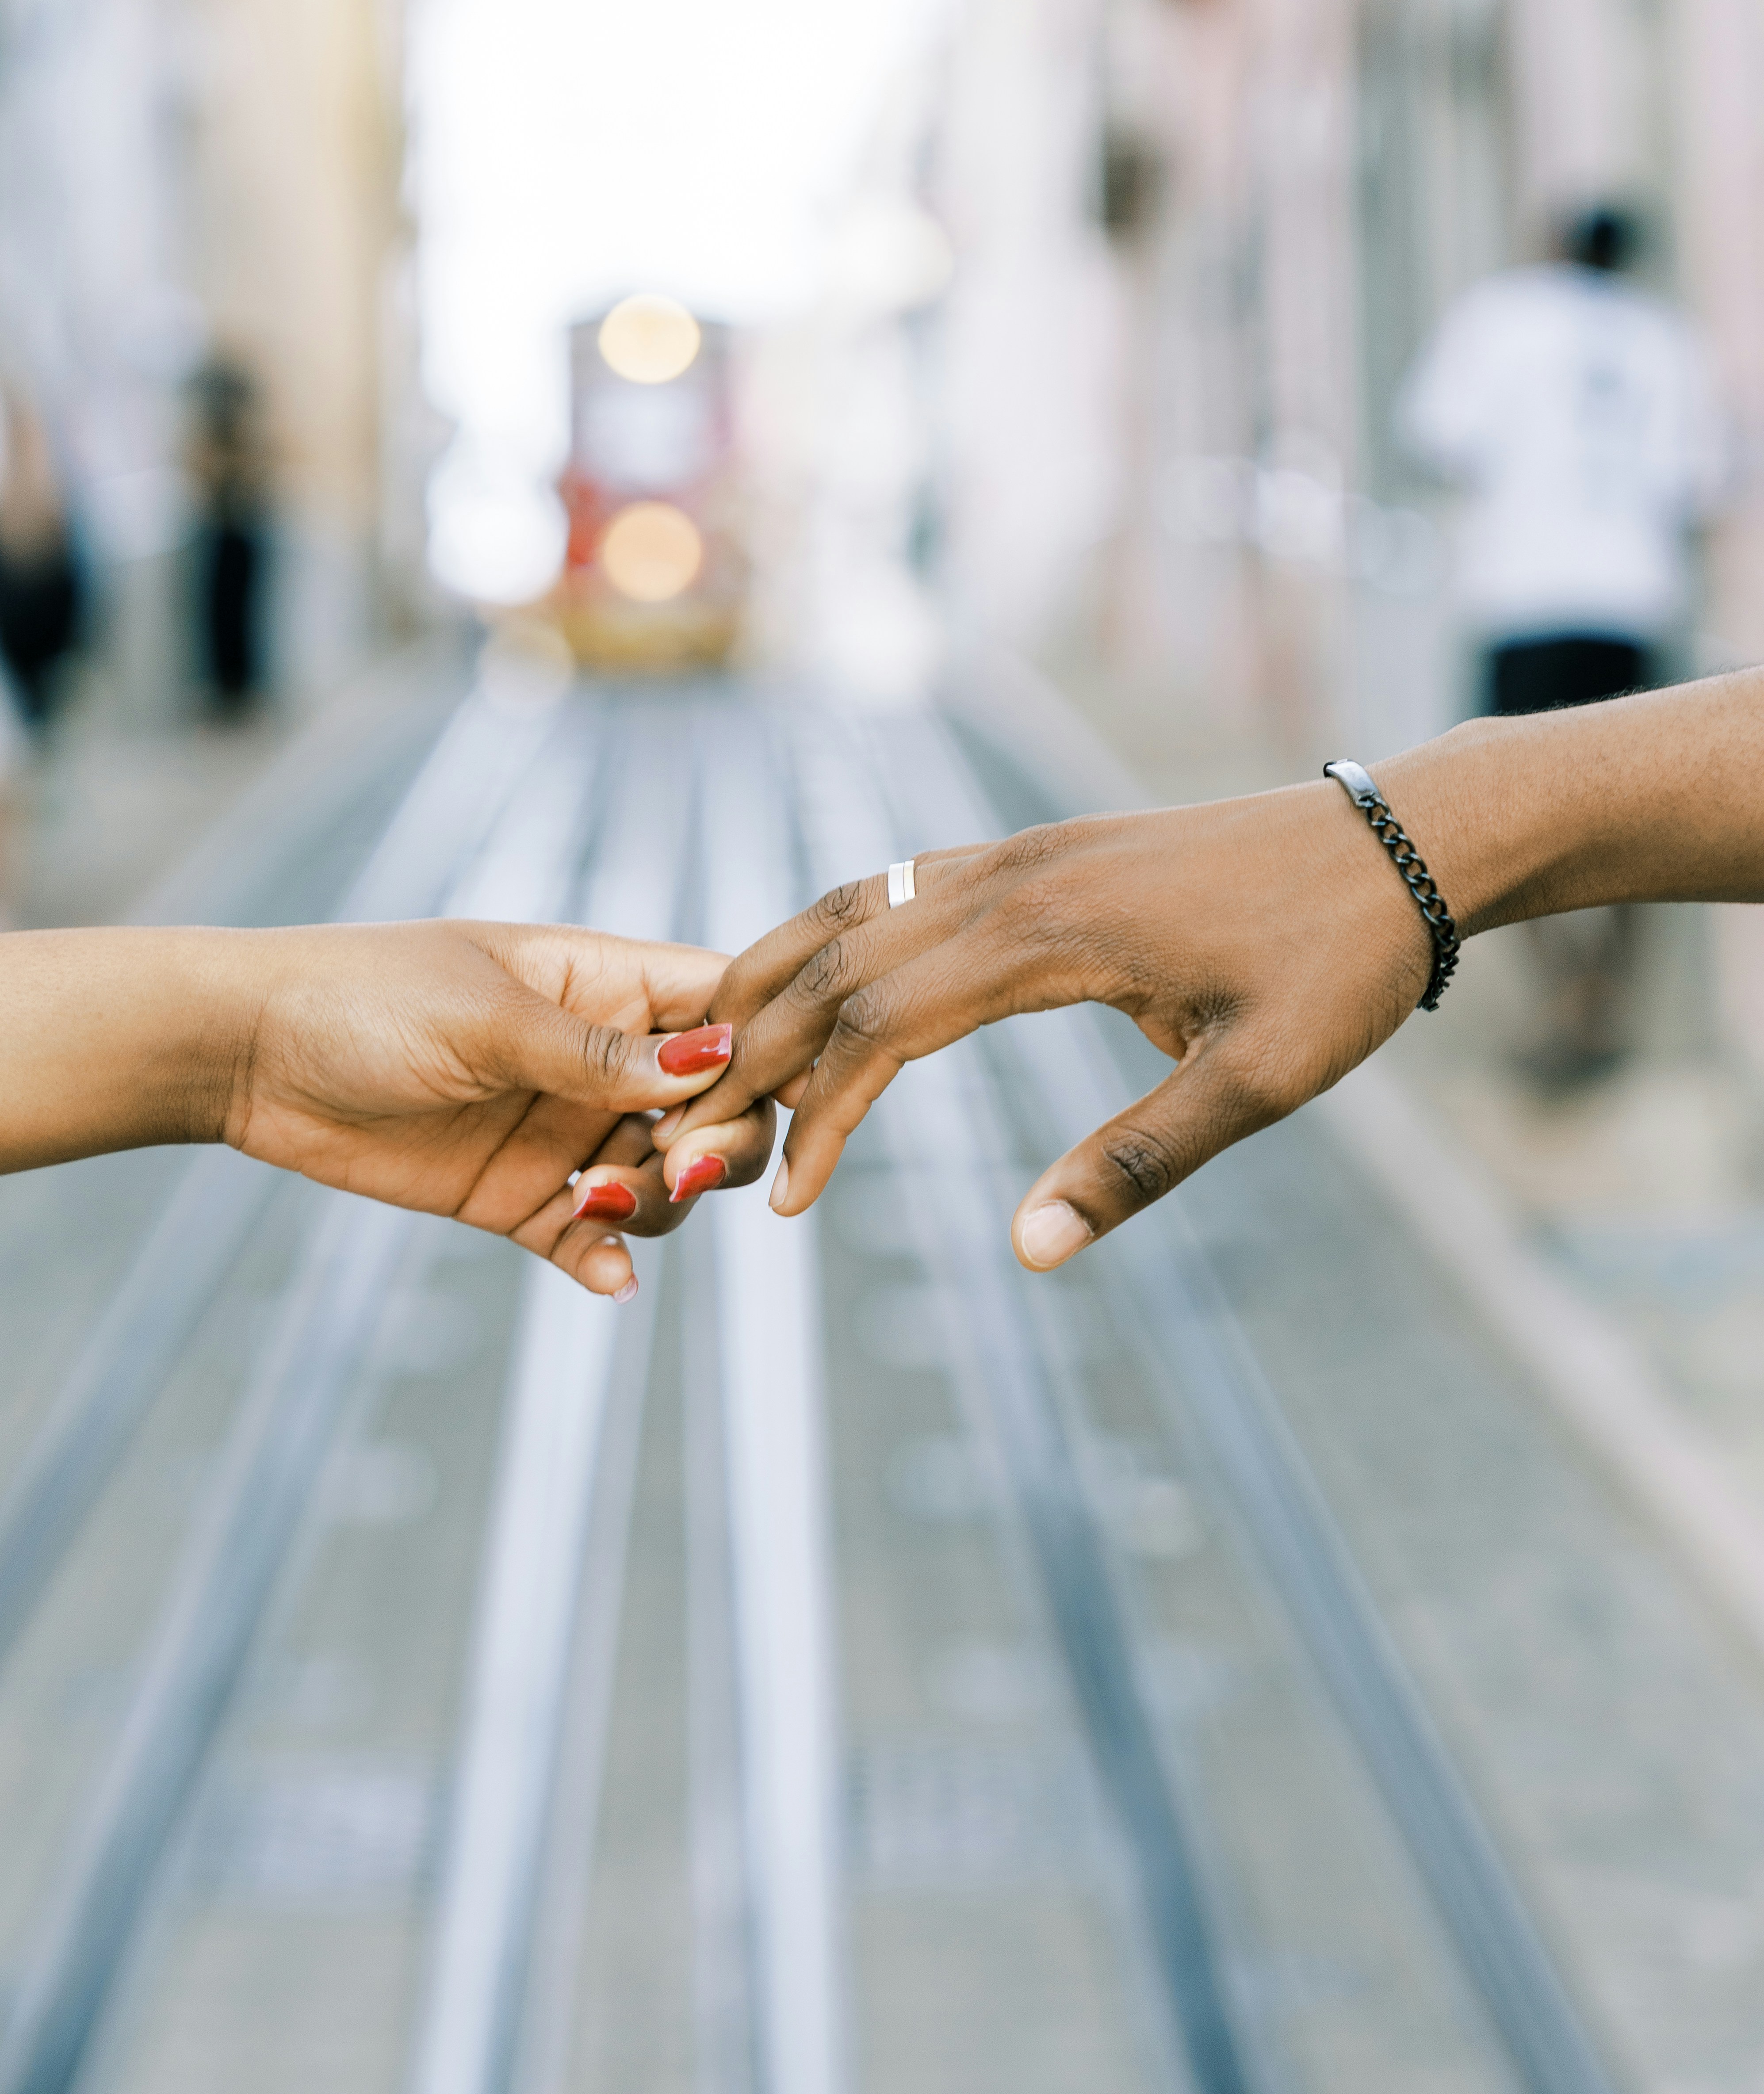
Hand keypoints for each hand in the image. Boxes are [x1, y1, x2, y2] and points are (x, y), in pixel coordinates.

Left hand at [226, 919, 776, 1296]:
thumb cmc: (362, 997)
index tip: (759, 1093)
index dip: (763, 1051)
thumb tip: (711, 1062)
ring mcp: (562, 1131)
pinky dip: (609, 1260)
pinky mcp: (518, 1196)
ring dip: (659, 1203)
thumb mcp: (485, 1017)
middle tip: (675, 1167)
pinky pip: (592, 1240)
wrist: (250, 1054)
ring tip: (597, 1205)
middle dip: (718, 1143)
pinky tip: (608, 1278)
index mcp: (604, 985)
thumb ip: (596, 1053)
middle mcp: (599, 1061)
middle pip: (715, 1108)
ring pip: (665, 1182)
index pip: (724, 1010)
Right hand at [655, 782, 1432, 1267]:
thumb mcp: (1260, 1082)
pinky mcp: (1040, 849)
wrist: (1400, 843)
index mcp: (1052, 936)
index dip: (818, 1118)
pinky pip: (900, 883)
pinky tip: (809, 975)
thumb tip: (1031, 1250)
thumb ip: (1139, 1164)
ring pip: (854, 906)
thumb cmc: (1339, 966)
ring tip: (711, 1048)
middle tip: (694, 1132)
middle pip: (839, 962)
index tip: (783, 1202)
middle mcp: (1015, 877)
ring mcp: (1022, 852)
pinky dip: (833, 933)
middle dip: (758, 1050)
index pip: (883, 1030)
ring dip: (775, 976)